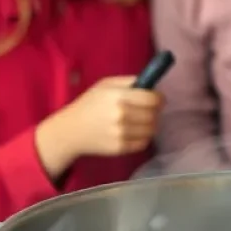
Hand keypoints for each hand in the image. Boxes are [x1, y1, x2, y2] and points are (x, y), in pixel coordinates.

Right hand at [35, 76, 162, 177]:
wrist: (71, 131)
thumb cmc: (89, 104)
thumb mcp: (106, 85)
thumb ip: (129, 81)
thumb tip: (151, 84)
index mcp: (119, 97)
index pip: (152, 99)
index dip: (158, 98)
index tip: (157, 98)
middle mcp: (122, 115)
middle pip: (154, 114)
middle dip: (155, 111)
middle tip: (148, 110)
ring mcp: (122, 134)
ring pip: (152, 129)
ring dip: (150, 124)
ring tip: (141, 121)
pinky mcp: (121, 148)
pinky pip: (144, 142)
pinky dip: (143, 137)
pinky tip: (134, 132)